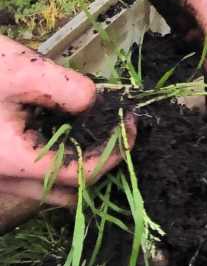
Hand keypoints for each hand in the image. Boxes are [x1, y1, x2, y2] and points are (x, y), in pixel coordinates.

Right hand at [0, 36, 135, 227]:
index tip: (134, 122)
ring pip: (45, 189)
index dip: (117, 151)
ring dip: (75, 166)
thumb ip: (68, 89)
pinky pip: (27, 175)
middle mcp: (1, 181)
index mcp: (13, 164)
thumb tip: (97, 102)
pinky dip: (52, 159)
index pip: (80, 175)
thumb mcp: (22, 71)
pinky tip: (63, 127)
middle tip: (120, 130)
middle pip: (66, 194)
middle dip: (100, 168)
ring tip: (96, 127)